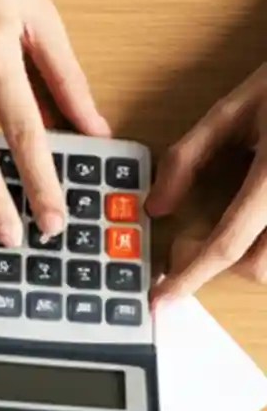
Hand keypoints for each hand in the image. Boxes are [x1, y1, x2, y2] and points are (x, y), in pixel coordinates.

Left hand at [147, 63, 266, 305]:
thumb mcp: (230, 112)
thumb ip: (188, 159)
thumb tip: (155, 207)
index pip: (229, 242)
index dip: (191, 275)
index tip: (161, 299)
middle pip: (259, 266)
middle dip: (218, 264)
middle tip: (186, 243)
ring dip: (249, 258)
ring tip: (223, 233)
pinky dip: (266, 243)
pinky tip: (251, 223)